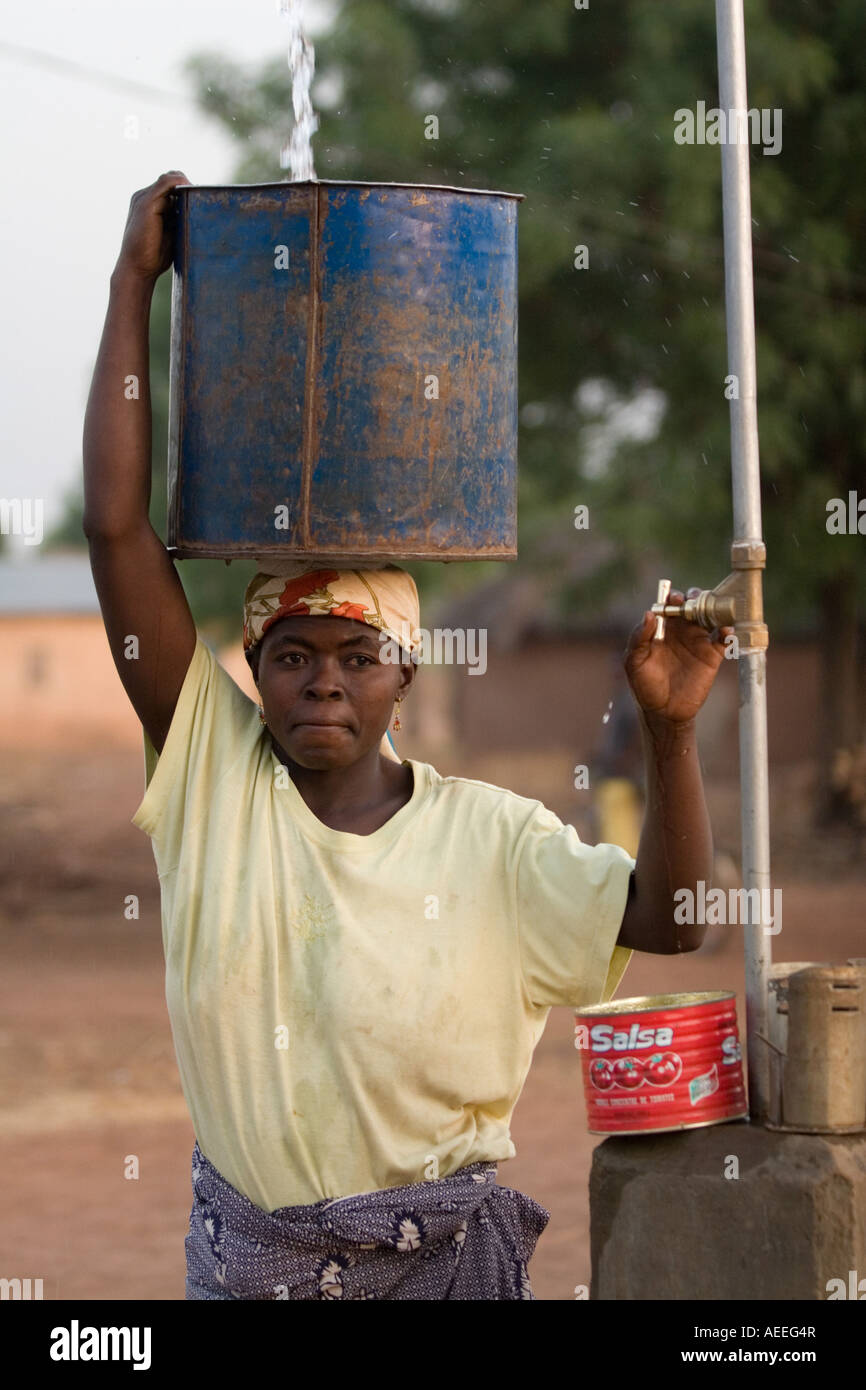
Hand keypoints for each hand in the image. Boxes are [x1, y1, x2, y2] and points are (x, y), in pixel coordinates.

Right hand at [113, 171, 192, 283]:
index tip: (202, 200)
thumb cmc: (154, 256)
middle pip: (171, 180)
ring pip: (170, 179)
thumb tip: (199, 211)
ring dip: (187, 186)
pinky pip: (166, 182)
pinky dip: (181, 184)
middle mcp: (144, 197)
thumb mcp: (171, 233)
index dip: (186, 189)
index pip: (170, 186)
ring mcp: (143, 198)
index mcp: (148, 203)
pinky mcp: (146, 203)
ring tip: (200, 199)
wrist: (138, 269)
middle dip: (188, 187)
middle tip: (204, 199)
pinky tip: (192, 193)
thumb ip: (178, 219)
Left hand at [623, 587, 732, 726]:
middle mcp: (682, 631)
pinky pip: (723, 639)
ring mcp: (698, 642)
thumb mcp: (634, 662)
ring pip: (710, 616)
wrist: (663, 712)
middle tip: (693, 600)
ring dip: (713, 608)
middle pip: (692, 605)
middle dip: (695, 597)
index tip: (674, 598)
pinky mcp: (712, 656)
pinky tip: (725, 630)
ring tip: (710, 609)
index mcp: (662, 628)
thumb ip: (639, 638)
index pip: (669, 605)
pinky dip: (727, 632)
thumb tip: (649, 614)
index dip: (672, 597)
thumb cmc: (644, 685)